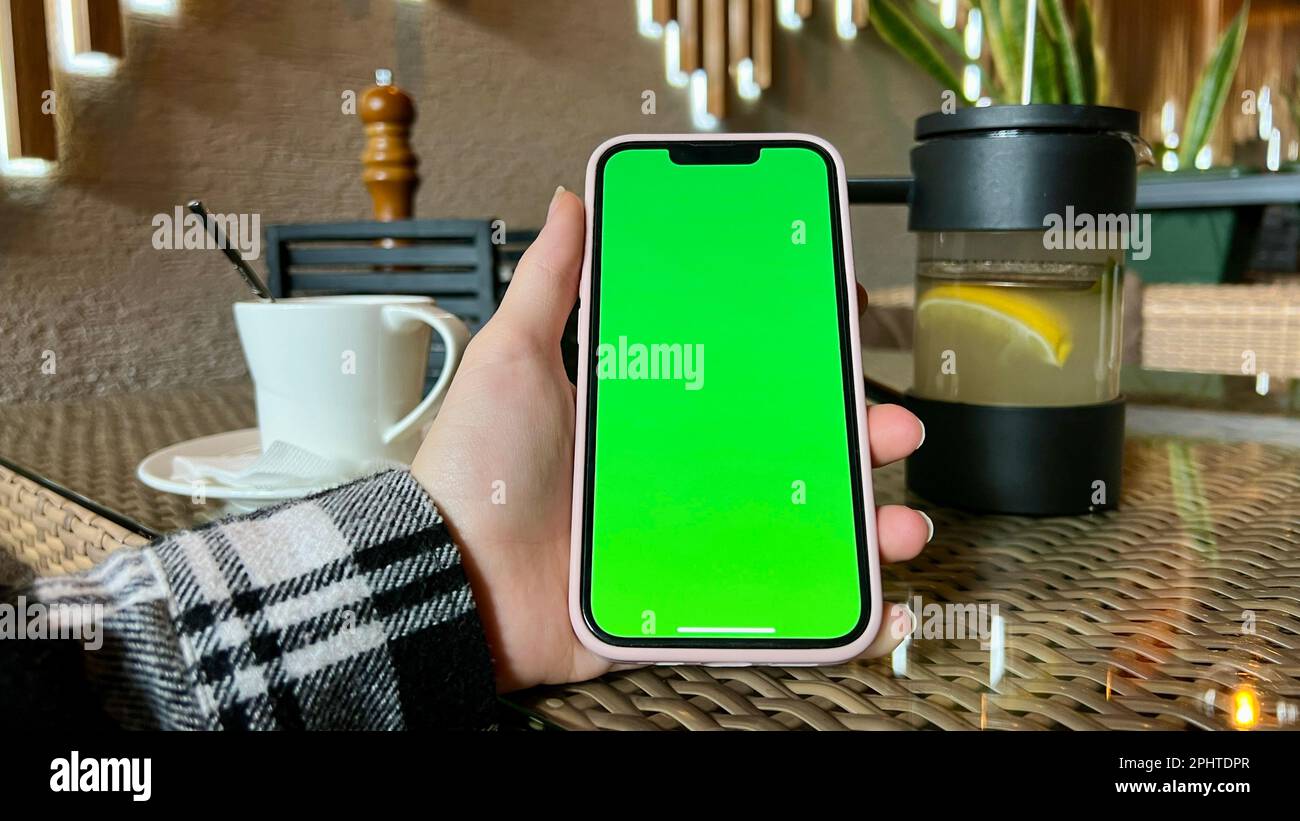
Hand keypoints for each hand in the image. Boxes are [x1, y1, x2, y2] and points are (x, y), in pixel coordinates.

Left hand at [411, 187, 931, 691]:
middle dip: (854, 439)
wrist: (449, 580)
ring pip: (796, 529)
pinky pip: (770, 612)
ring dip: (860, 525)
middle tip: (892, 427)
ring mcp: (687, 541)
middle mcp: (676, 476)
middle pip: (787, 454)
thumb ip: (551, 283)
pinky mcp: (682, 602)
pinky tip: (876, 609)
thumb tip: (573, 203)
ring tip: (895, 523)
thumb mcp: (512, 358)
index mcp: (648, 417)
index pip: (743, 381)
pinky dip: (830, 617)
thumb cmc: (477, 469)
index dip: (801, 364)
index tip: (844, 339)